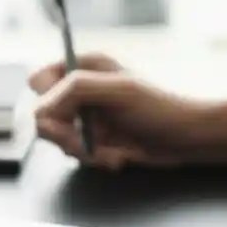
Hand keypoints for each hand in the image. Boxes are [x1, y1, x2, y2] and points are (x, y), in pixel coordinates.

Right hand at [29, 53, 213, 170]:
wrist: (189, 138)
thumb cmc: (161, 107)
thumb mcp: (118, 90)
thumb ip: (75, 89)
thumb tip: (43, 110)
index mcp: (83, 66)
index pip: (37, 81)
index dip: (47, 102)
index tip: (67, 118)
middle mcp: (80, 89)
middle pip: (43, 114)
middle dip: (64, 135)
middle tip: (85, 145)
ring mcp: (85, 115)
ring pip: (56, 138)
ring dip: (82, 151)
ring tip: (110, 153)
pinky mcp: (92, 138)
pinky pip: (73, 153)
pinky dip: (93, 160)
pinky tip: (116, 157)